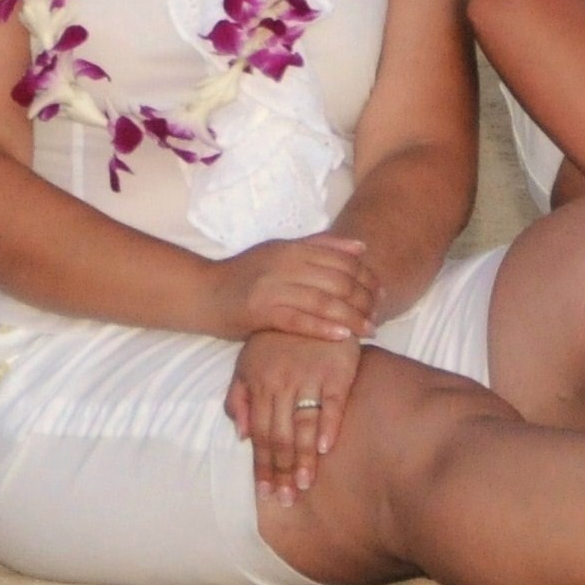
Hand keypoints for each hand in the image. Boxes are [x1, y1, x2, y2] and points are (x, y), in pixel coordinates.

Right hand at [213, 234, 379, 344]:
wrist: (203, 293)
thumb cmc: (244, 275)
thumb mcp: (279, 252)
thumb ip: (318, 247)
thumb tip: (360, 248)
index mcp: (290, 248)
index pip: (340, 259)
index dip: (367, 275)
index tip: (381, 291)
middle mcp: (283, 264)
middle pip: (337, 279)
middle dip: (365, 298)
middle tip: (379, 313)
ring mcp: (271, 287)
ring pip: (322, 301)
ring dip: (351, 317)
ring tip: (370, 329)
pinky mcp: (259, 312)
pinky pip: (299, 320)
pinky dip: (323, 328)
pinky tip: (342, 336)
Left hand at [227, 329, 365, 502]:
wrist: (311, 302)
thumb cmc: (275, 340)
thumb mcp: (247, 362)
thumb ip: (239, 396)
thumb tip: (241, 435)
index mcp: (258, 383)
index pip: (258, 433)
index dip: (262, 465)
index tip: (267, 493)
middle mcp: (281, 382)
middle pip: (279, 435)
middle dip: (281, 471)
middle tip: (287, 500)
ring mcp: (309, 375)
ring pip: (303, 424)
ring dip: (303, 458)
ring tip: (304, 484)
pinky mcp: (336, 369)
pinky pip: (332, 401)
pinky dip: (329, 425)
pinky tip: (326, 448)